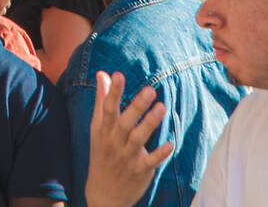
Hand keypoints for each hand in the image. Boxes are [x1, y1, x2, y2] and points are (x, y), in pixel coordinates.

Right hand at [85, 77, 173, 206]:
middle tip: (150, 89)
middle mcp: (114, 142)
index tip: (118, 75)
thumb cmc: (102, 153)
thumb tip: (103, 74)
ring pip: (138, 139)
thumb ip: (102, 100)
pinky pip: (150, 162)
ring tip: (162, 107)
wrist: (103, 193)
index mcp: (103, 130)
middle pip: (125, 123)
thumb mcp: (97, 128)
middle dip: (137, 106)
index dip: (113, 92)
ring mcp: (127, 157)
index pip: (107, 109)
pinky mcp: (140, 171)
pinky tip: (170, 144)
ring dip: (149, 124)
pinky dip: (159, 154)